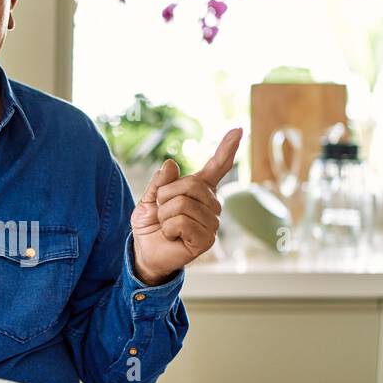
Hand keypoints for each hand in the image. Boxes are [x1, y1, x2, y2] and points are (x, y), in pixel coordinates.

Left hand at [130, 128, 242, 284]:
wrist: (145, 252)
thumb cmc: (150, 225)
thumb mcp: (149, 199)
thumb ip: (160, 182)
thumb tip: (171, 164)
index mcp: (199, 190)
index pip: (217, 167)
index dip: (227, 148)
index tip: (238, 130)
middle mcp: (211, 204)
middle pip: (190, 185)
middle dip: (165, 197)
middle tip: (162, 212)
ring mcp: (211, 223)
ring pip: (183, 204)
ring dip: (165, 215)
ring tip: (166, 226)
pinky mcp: (206, 240)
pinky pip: (183, 222)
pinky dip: (169, 228)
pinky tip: (172, 236)